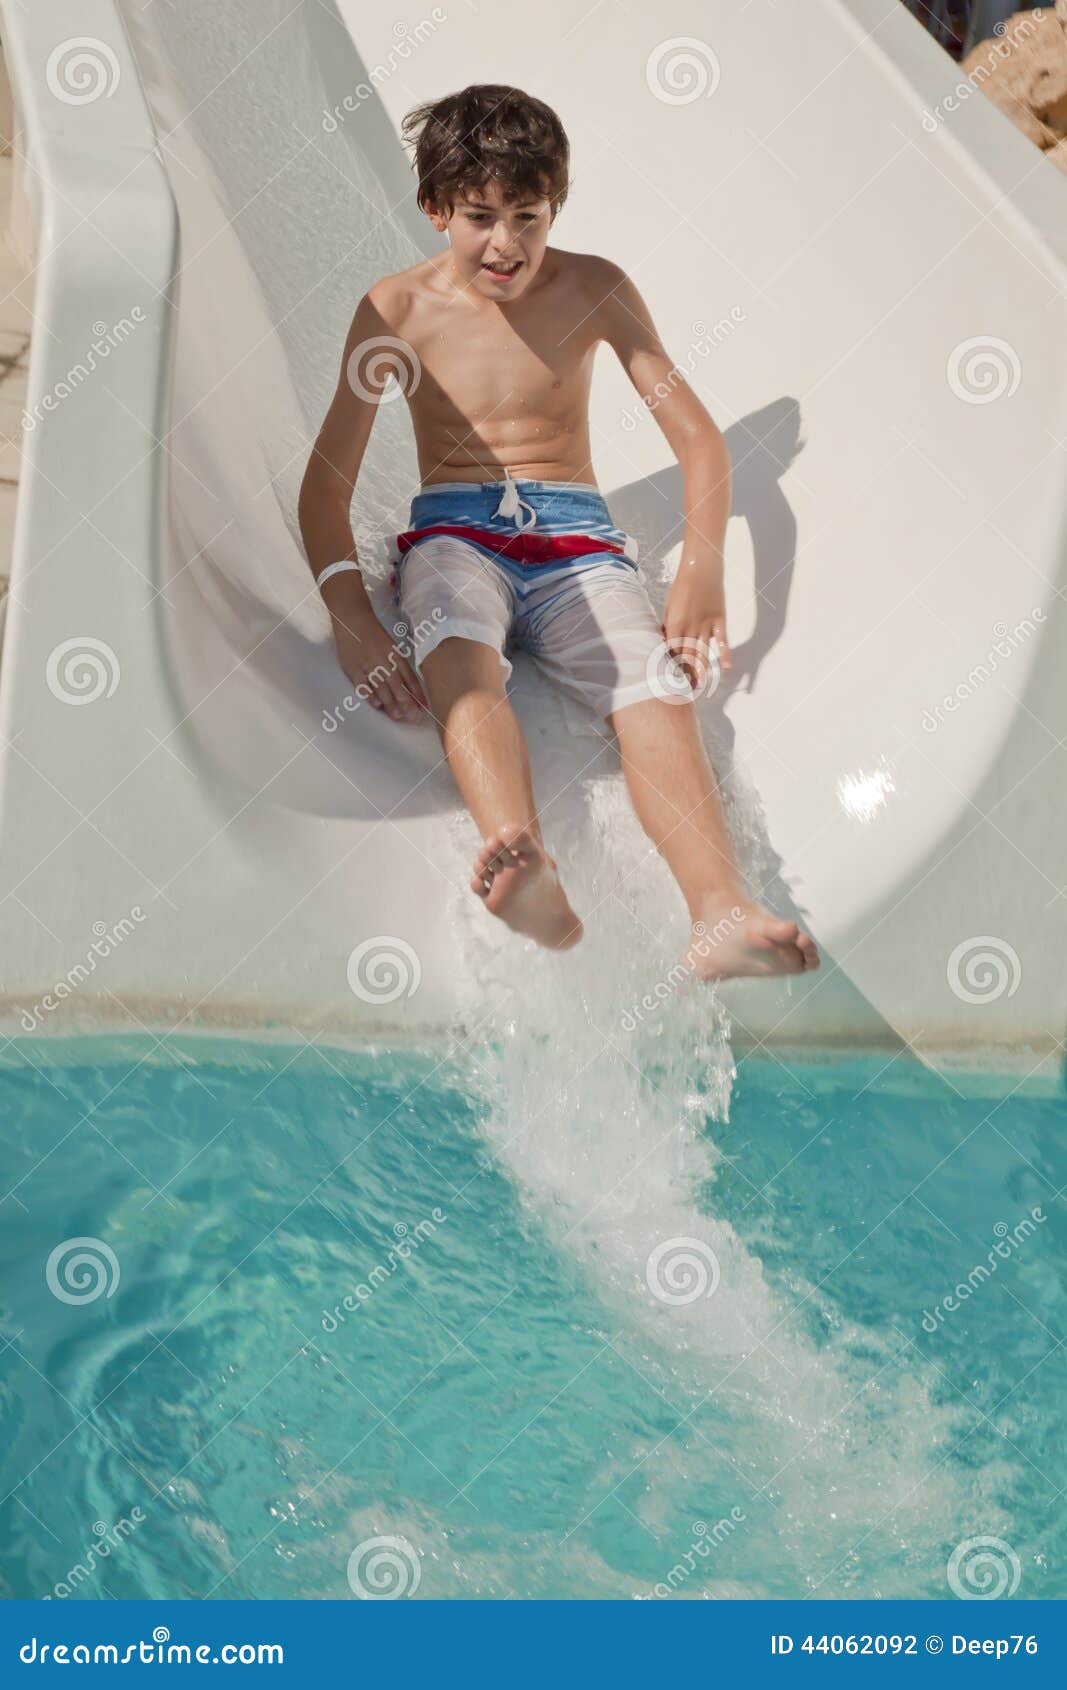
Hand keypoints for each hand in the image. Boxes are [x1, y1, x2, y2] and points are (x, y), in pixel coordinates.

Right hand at [331, 604, 428, 723]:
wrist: (354, 621)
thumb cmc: (375, 637)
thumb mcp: (392, 649)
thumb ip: (400, 668)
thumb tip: (411, 689)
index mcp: (396, 656)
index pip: (410, 678)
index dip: (418, 694)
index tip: (424, 708)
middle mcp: (384, 661)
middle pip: (397, 685)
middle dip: (406, 702)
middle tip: (412, 717)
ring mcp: (368, 665)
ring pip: (381, 687)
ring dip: (390, 703)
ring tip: (397, 716)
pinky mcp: (353, 668)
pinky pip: (362, 683)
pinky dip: (369, 694)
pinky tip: (376, 704)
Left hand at [662, 568, 731, 692]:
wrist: (700, 568)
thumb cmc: (682, 587)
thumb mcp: (669, 607)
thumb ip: (668, 626)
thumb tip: (666, 643)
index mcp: (674, 624)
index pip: (671, 652)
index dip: (671, 667)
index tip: (671, 680)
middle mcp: (689, 627)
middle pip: (687, 656)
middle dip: (686, 675)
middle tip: (686, 691)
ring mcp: (706, 624)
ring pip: (703, 652)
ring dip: (702, 670)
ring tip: (701, 686)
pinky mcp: (719, 619)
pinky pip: (722, 640)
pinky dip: (724, 653)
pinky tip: (725, 667)